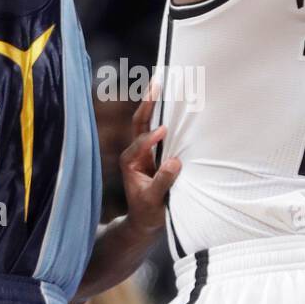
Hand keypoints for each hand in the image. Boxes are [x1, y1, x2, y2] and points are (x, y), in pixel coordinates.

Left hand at [118, 88, 180, 238]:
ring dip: (153, 103)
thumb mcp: (154, 200)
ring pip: (146, 122)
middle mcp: (134, 152)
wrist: (145, 221)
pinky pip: (155, 129)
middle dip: (147, 102)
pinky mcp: (153, 153)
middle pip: (139, 122)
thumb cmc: (148, 212)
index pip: (140, 142)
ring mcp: (143, 151)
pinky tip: (170, 103)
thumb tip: (175, 162)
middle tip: (156, 82)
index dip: (151, 137)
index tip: (164, 131)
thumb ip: (163, 182)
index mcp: (129, 162)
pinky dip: (162, 114)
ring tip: (161, 84)